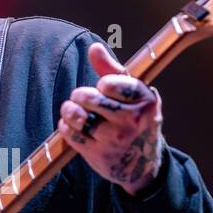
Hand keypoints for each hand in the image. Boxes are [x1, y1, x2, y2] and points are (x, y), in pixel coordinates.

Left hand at [58, 43, 164, 195]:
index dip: (102, 84)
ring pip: (79, 117)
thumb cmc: (137, 120)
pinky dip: (66, 127)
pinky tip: (70, 125)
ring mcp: (116, 140)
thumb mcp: (134, 96)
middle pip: (90, 98)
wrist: (143, 164)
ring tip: (70, 109)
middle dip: (80, 95)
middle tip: (80, 97)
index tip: (103, 88)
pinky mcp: (99, 155)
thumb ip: (113, 70)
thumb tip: (94, 48)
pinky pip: (72, 135)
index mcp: (146, 101)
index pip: (109, 83)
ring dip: (69, 111)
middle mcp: (133, 121)